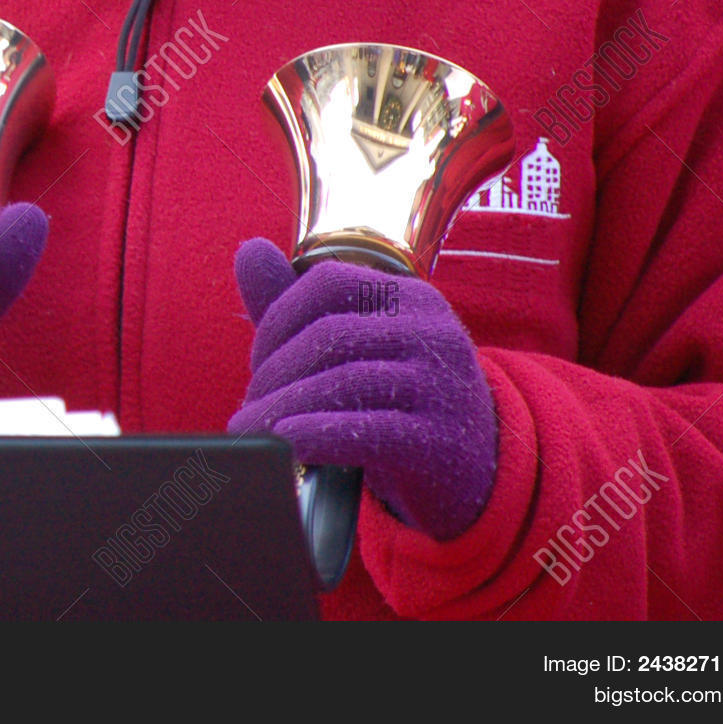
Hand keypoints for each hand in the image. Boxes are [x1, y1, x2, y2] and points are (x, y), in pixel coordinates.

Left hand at [226, 239, 496, 540]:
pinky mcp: (441, 441)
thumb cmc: (398, 402)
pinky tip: (285, 445)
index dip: (277, 319)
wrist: (473, 473)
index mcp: (410, 298)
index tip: (255, 362)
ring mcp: (442, 385)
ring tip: (250, 432)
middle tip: (249, 407)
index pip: (328, 284)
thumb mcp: (356, 349)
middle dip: (274, 373)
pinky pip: (366, 430)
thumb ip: (298, 306)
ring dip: (282, 409)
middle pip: (330, 336)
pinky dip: (314, 436)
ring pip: (343, 383)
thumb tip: (250, 250)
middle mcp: (432, 331)